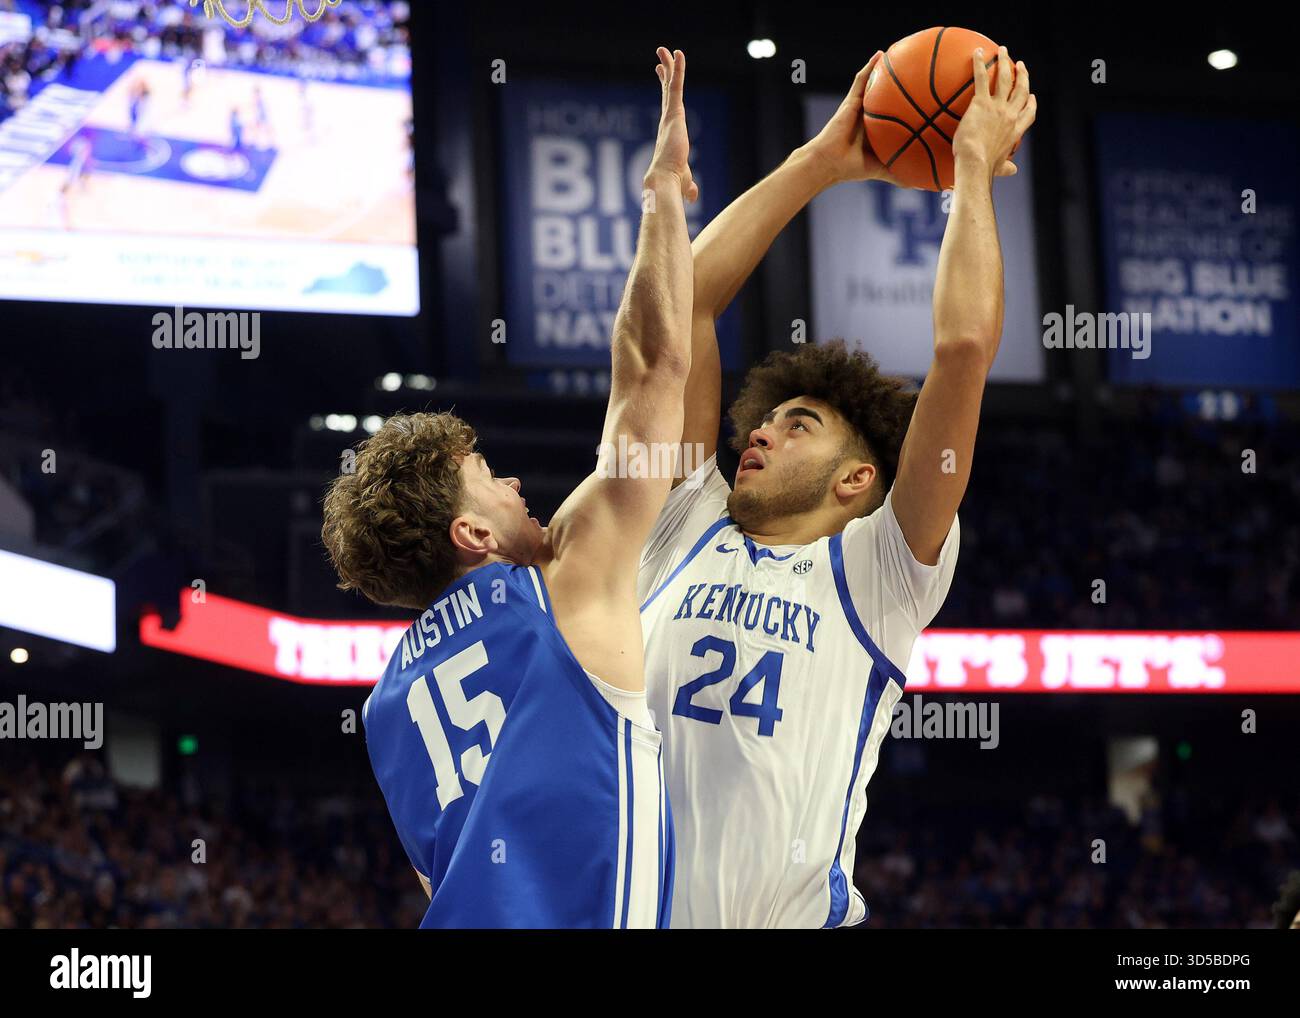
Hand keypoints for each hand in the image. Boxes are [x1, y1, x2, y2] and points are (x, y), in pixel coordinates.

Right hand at [645, 47, 697, 201]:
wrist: (664, 183)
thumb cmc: (672, 185)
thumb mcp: (684, 181)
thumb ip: (688, 185)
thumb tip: (692, 195)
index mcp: (669, 133)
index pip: (668, 108)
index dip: (666, 92)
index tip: (662, 79)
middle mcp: (667, 123)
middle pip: (666, 93)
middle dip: (664, 75)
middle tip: (660, 60)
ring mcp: (669, 117)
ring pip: (669, 86)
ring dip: (668, 66)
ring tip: (664, 49)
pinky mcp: (674, 114)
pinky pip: (675, 86)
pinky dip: (677, 70)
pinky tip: (678, 54)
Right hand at [803, 51, 908, 186]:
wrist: (829, 163)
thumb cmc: (851, 168)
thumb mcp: (881, 169)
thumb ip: (898, 174)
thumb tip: (921, 186)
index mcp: (877, 130)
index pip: (896, 114)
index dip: (910, 105)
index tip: (927, 96)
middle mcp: (870, 116)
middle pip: (887, 96)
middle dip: (901, 83)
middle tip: (920, 70)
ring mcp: (859, 108)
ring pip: (875, 84)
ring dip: (885, 69)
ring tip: (899, 53)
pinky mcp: (850, 103)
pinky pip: (860, 82)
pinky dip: (869, 68)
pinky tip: (879, 55)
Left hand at [952, 46, 1035, 180]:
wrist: (975, 164)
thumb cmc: (984, 170)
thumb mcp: (998, 169)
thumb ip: (1006, 168)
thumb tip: (1012, 171)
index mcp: (1015, 131)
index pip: (1029, 113)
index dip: (1031, 102)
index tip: (1030, 95)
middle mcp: (1010, 115)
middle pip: (1021, 90)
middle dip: (1022, 75)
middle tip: (1020, 65)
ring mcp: (998, 107)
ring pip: (1005, 78)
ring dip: (1005, 62)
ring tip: (1002, 51)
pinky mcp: (981, 103)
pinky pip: (982, 78)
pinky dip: (980, 63)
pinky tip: (977, 52)